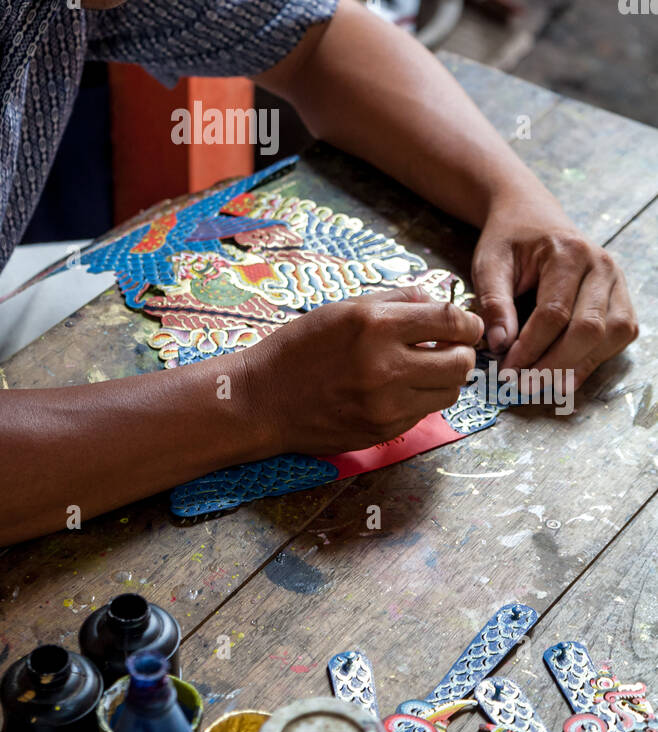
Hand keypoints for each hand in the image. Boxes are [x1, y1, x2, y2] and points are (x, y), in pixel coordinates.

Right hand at [241, 286, 484, 456]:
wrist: (263, 399)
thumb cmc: (300, 348)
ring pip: (449, 392)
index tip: (468, 324)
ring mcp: (386, 404)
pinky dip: (421, 398)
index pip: (450, 321)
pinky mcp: (384, 431)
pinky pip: (424, 413)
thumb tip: (436, 300)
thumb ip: (395, 301)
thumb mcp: (344, 308)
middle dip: (463, 352)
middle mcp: (385, 366)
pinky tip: (399, 389)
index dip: (468, 322)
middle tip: (450, 348)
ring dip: (446, 378)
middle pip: (461, 362)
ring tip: (424, 368)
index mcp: (375, 326)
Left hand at [471, 197, 637, 387]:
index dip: (530, 348)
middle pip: (588, 329)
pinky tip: (566, 372)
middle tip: (523, 384)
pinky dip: (595, 358)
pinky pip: (619, 335)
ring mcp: (617, 281)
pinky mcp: (621, 297)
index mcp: (568, 252)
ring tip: (543, 383)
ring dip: (578, 365)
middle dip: (554, 364)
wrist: (530, 215)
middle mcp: (602, 266)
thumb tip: (500, 346)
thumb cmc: (508, 239)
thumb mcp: (489, 263)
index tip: (507, 370)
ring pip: (612, 336)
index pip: (554, 313)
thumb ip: (494, 303)